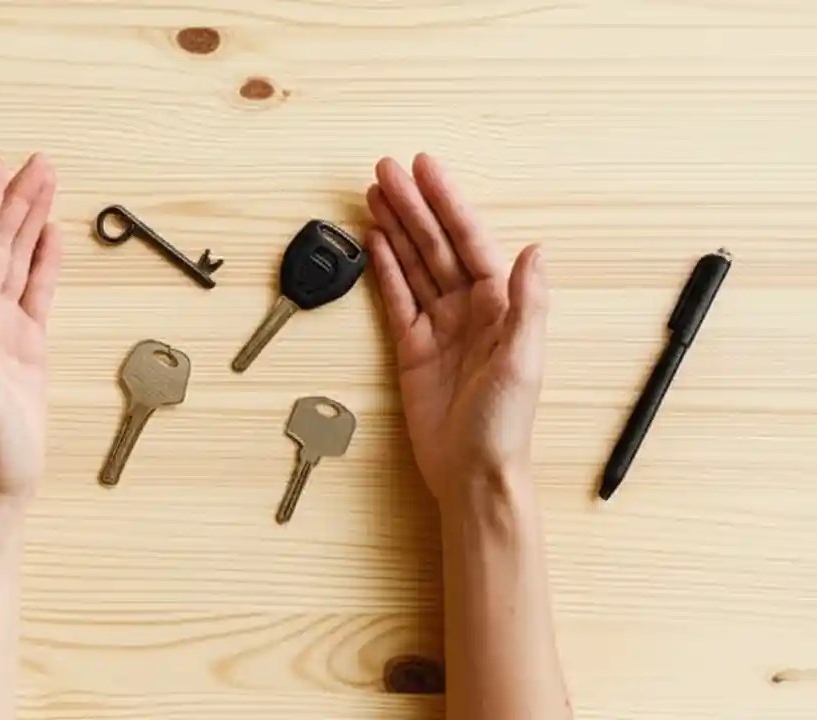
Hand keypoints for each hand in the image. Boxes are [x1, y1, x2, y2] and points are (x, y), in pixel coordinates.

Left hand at [0, 154, 61, 501]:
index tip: (1, 169)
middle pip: (2, 245)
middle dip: (18, 202)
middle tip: (41, 163)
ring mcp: (6, 333)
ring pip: (20, 262)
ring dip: (32, 224)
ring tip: (49, 187)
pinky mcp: (27, 351)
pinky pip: (37, 294)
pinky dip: (46, 264)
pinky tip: (54, 240)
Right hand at [365, 154, 547, 507]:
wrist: (472, 473)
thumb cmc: (503, 425)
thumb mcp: (523, 360)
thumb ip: (528, 303)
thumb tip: (535, 249)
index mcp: (501, 305)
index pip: (469, 240)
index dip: (448, 202)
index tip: (426, 169)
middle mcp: (471, 308)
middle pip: (437, 244)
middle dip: (413, 205)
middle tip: (386, 169)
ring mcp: (440, 326)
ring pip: (415, 263)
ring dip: (396, 227)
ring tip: (374, 193)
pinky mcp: (413, 348)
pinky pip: (396, 298)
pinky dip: (385, 268)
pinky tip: (374, 241)